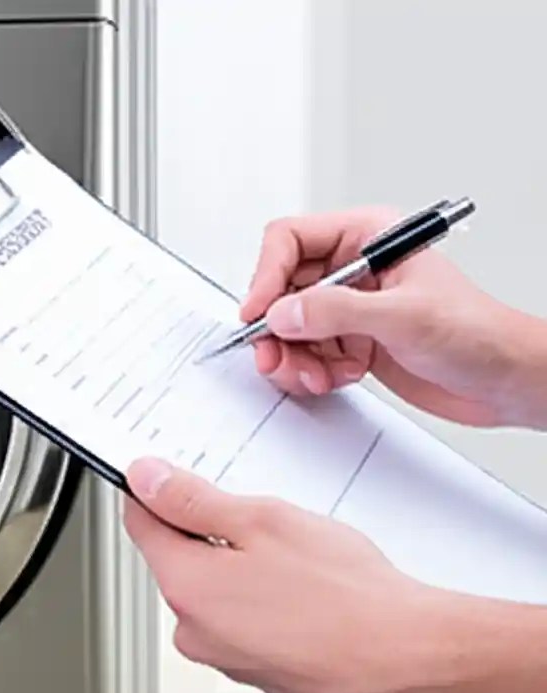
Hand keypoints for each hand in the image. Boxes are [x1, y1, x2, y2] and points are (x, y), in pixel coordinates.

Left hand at [122, 457, 502, 692]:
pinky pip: (249, 620)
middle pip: (180, 560)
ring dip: (244, 568)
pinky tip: (309, 591)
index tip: (168, 474)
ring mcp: (228, 657)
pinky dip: (269, 600)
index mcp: (185, 588)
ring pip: (219, 591)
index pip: (140, 525)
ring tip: (299, 560)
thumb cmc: (346, 597)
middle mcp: (195, 631)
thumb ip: (192, 499)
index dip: (153, 491)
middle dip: (212, 532)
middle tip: (262, 517)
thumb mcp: (263, 520)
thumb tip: (145, 479)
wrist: (409, 662)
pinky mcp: (261, 671)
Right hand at [241, 207, 546, 427]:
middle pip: (282, 289)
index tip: (259, 312)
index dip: (267, 274)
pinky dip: (312, 372)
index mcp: (368, 238)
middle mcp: (354, 270)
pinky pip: (307, 354)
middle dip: (276, 328)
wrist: (506, 381)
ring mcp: (351, 308)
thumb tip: (283, 313)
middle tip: (274, 356)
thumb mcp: (404, 317)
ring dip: (293, 357)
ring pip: (289, 327)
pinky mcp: (352, 342)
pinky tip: (337, 378)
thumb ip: (337, 311)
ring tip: (313, 375)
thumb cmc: (479, 333)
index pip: (292, 241)